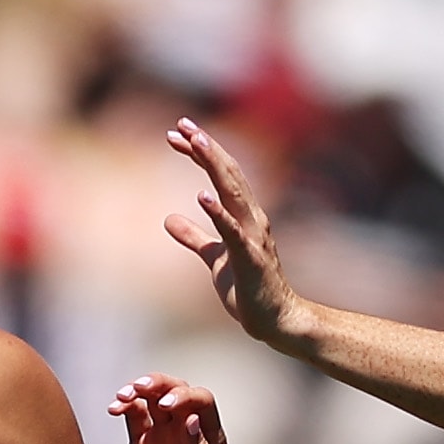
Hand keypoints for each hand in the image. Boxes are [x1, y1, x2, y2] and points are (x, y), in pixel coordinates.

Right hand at [111, 371, 238, 443]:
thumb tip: (190, 421)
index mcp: (208, 432)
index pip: (199, 400)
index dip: (184, 396)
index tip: (168, 405)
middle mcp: (186, 426)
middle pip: (174, 390)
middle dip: (157, 384)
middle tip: (140, 388)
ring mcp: (164, 432)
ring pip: (151, 399)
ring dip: (137, 391)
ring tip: (122, 396)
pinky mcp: (143, 442)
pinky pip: (134, 417)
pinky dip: (124, 408)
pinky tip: (115, 408)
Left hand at [162, 118, 304, 344]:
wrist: (274, 319)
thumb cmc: (248, 287)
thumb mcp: (214, 258)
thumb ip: (194, 237)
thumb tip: (169, 220)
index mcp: (243, 215)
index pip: (221, 175)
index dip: (201, 152)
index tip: (177, 133)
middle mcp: (251, 218)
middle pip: (228, 174)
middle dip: (206, 147)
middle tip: (183, 124)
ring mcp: (253, 237)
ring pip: (233, 193)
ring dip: (214, 166)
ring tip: (195, 143)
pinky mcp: (250, 259)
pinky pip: (233, 232)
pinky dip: (218, 213)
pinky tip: (202, 196)